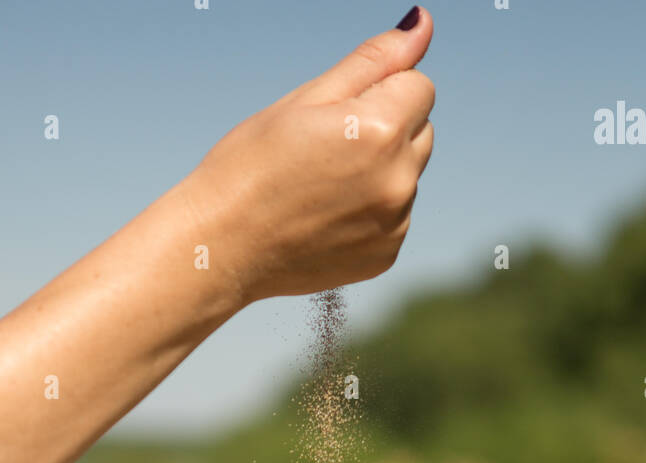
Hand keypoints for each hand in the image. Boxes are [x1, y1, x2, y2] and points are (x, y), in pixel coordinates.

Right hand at [187, 9, 435, 303]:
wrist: (223, 247)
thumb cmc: (252, 165)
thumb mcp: (307, 99)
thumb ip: (373, 61)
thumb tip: (423, 22)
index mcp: (380, 130)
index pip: (420, 86)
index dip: (381, 90)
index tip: (339, 113)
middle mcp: (398, 181)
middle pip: (421, 132)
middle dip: (387, 129)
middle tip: (327, 149)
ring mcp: (394, 225)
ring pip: (408, 177)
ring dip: (380, 173)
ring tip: (322, 188)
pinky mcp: (385, 256)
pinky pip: (394, 219)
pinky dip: (371, 214)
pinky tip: (326, 218)